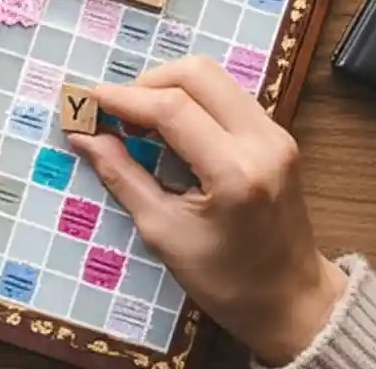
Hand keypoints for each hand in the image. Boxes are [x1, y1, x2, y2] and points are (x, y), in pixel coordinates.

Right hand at [67, 58, 345, 365]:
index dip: (123, 99)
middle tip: (116, 114)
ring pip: (215, 78)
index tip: (87, 101)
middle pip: (197, 74)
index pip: (172, 109)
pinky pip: (228, 96)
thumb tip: (82, 135)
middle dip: (147, 84)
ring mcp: (276, 134)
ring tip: (139, 122)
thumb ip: (122, 176)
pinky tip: (169, 129)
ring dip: (169, 88)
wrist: (293, 300)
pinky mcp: (278, 135)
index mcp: (234, 172)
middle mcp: (262, 141)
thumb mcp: (163, 232)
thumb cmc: (225, 280)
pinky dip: (192, 100)